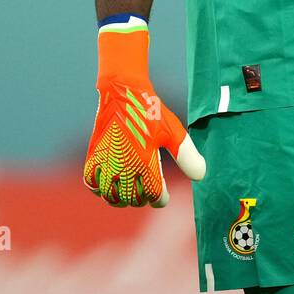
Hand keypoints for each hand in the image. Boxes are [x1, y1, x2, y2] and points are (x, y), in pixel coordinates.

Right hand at [83, 19, 205, 206]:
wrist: (123, 93)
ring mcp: (105, 163)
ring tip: (130, 189)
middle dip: (142, 198)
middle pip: (132, 200)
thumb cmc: (150, 112)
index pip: (153, 196)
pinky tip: (112, 182)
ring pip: (111, 197)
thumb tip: (201, 175)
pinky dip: (101, 189)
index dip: (160, 199)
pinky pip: (93, 185)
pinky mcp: (92, 157)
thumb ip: (186, 155)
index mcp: (145, 162)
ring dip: (122, 197)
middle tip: (147, 190)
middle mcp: (123, 166)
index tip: (162, 195)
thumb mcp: (173, 131)